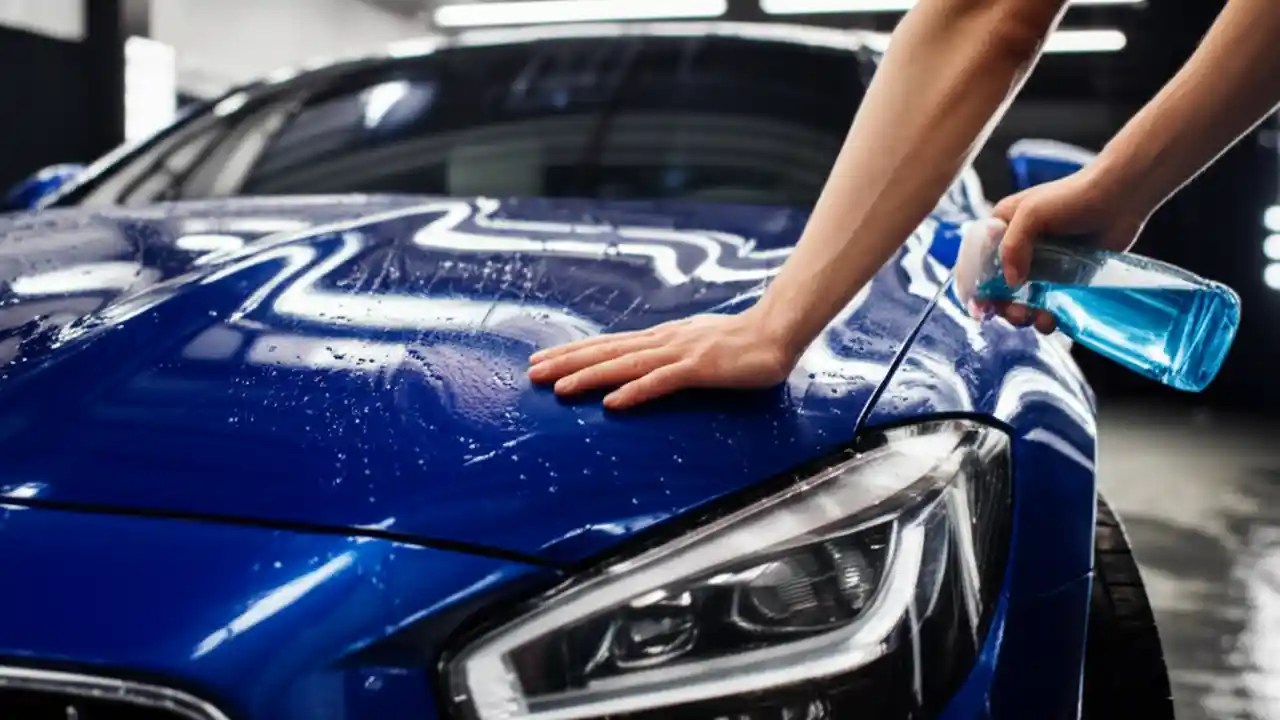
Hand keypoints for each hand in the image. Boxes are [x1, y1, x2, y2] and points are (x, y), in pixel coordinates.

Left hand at [527, 311, 797, 409]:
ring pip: (625, 365)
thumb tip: (645, 366)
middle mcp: (662, 342)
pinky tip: (612, 402)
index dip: (573, 352)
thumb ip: (670, 356)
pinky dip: (635, 391)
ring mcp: (679, 353)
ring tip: (559, 388)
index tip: (542, 359)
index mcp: (660, 338)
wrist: (776, 331)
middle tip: (532, 372)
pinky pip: (660, 382)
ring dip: (590, 377)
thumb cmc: (739, 342)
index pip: (607, 346)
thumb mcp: (696, 346)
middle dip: (567, 362)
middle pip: (606, 352)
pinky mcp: (698, 368)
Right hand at [990, 166, 1150, 332]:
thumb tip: (1010, 283)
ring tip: (1040, 319)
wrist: (1120, 198)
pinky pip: (1045, 303)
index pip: (976, 264)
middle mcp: (1016, 249)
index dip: (975, 288)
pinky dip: (1045, 315)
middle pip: (995, 288)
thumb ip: (1012, 246)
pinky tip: (1053, 319)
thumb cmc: (1073, 197)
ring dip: (1023, 315)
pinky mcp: (1061, 277)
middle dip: (1002, 306)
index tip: (981, 309)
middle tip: (1018, 314)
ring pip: (1019, 300)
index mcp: (1000, 229)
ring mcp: (1038, 265)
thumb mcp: (1031, 213)